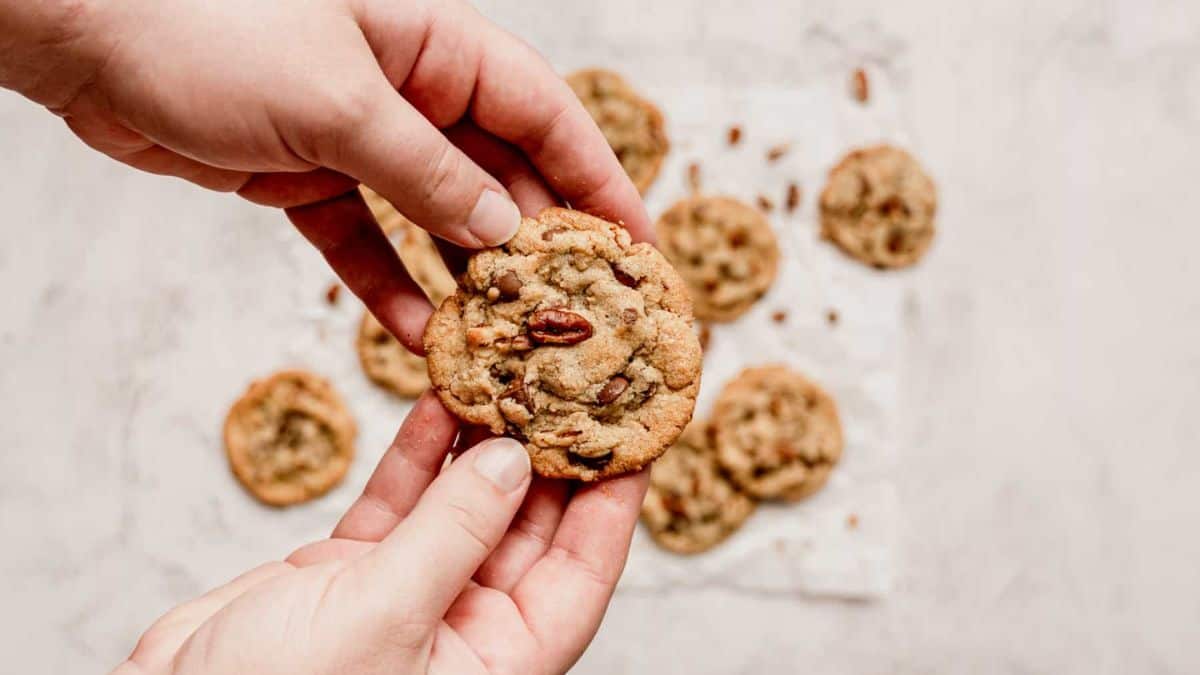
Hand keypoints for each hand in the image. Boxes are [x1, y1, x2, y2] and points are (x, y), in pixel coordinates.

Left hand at [1, 0, 649, 349]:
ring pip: (437, 218)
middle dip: (536, 246)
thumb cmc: (211, 28)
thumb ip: (429, 174)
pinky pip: (367, 243)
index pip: (544, 113)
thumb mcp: (339, 104)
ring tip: (505, 343)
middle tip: (577, 316)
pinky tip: (419, 337)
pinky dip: (390, 288)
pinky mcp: (309, 178)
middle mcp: (410, 90)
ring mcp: (361, 137)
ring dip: (467, 279)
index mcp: (436, 44)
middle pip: (499, 174)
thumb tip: (506, 235)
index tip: (638, 244)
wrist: (89, 38)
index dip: (597, 178)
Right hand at [112, 393, 648, 674]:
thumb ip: (452, 535)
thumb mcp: (383, 619)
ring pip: (463, 501)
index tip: (636, 429)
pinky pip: (404, 500)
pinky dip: (419, 451)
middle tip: (572, 375)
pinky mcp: (354, 571)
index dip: (614, 499)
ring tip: (509, 368)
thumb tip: (513, 462)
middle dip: (548, 450)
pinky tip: (440, 398)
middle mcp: (464, 625)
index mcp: (499, 658)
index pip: (582, 569)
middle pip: (529, 524)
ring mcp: (409, 593)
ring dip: (482, 438)